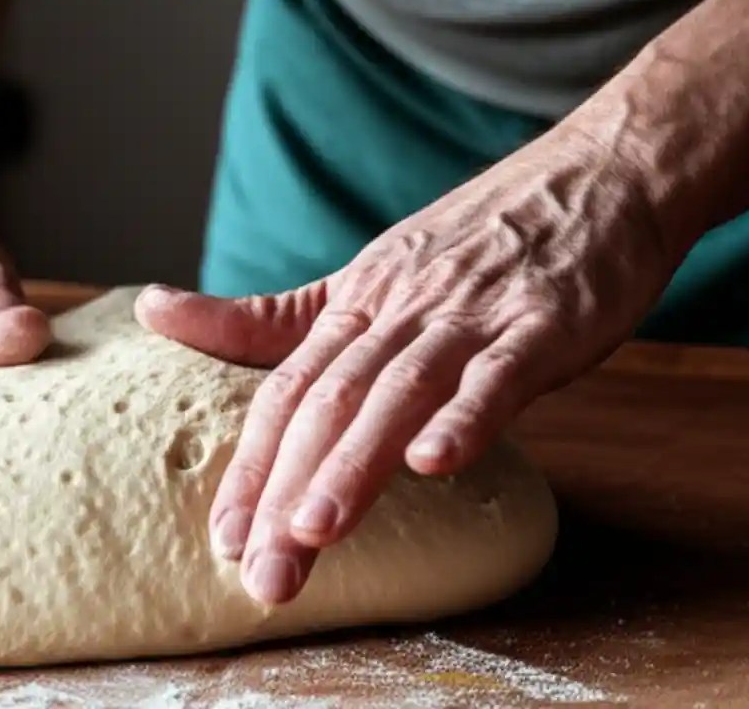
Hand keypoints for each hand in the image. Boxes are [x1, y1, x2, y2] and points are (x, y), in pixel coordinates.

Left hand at [137, 127, 679, 604]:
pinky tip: (435, 462)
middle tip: (261, 573)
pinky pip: (499, 372)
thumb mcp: (362, 278)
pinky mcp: (545, 321)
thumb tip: (151, 310)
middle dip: (287, 490)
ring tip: (313, 532)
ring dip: (355, 463)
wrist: (597, 174)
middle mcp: (401, 311)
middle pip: (328, 404)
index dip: (251, 465)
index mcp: (355, 306)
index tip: (223, 539)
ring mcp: (473, 315)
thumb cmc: (473, 242)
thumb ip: (267, 318)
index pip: (285, 392)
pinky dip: (466, 415)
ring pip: (398, 392)